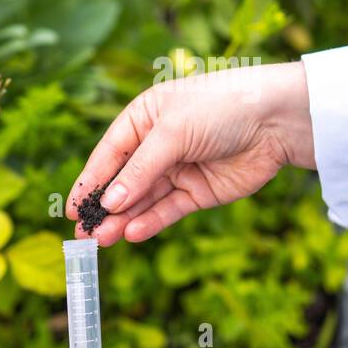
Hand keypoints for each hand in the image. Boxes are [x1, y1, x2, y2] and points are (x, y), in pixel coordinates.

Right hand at [66, 61, 313, 244]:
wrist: (275, 119)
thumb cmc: (220, 108)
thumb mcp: (173, 132)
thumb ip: (142, 169)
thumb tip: (110, 203)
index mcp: (144, 117)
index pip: (108, 153)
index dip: (89, 181)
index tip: (71, 208)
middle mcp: (157, 144)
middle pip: (123, 182)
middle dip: (104, 208)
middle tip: (84, 234)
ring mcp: (178, 170)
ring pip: (143, 200)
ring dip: (124, 220)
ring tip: (104, 239)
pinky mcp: (198, 192)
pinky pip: (168, 210)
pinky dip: (151, 222)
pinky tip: (134, 233)